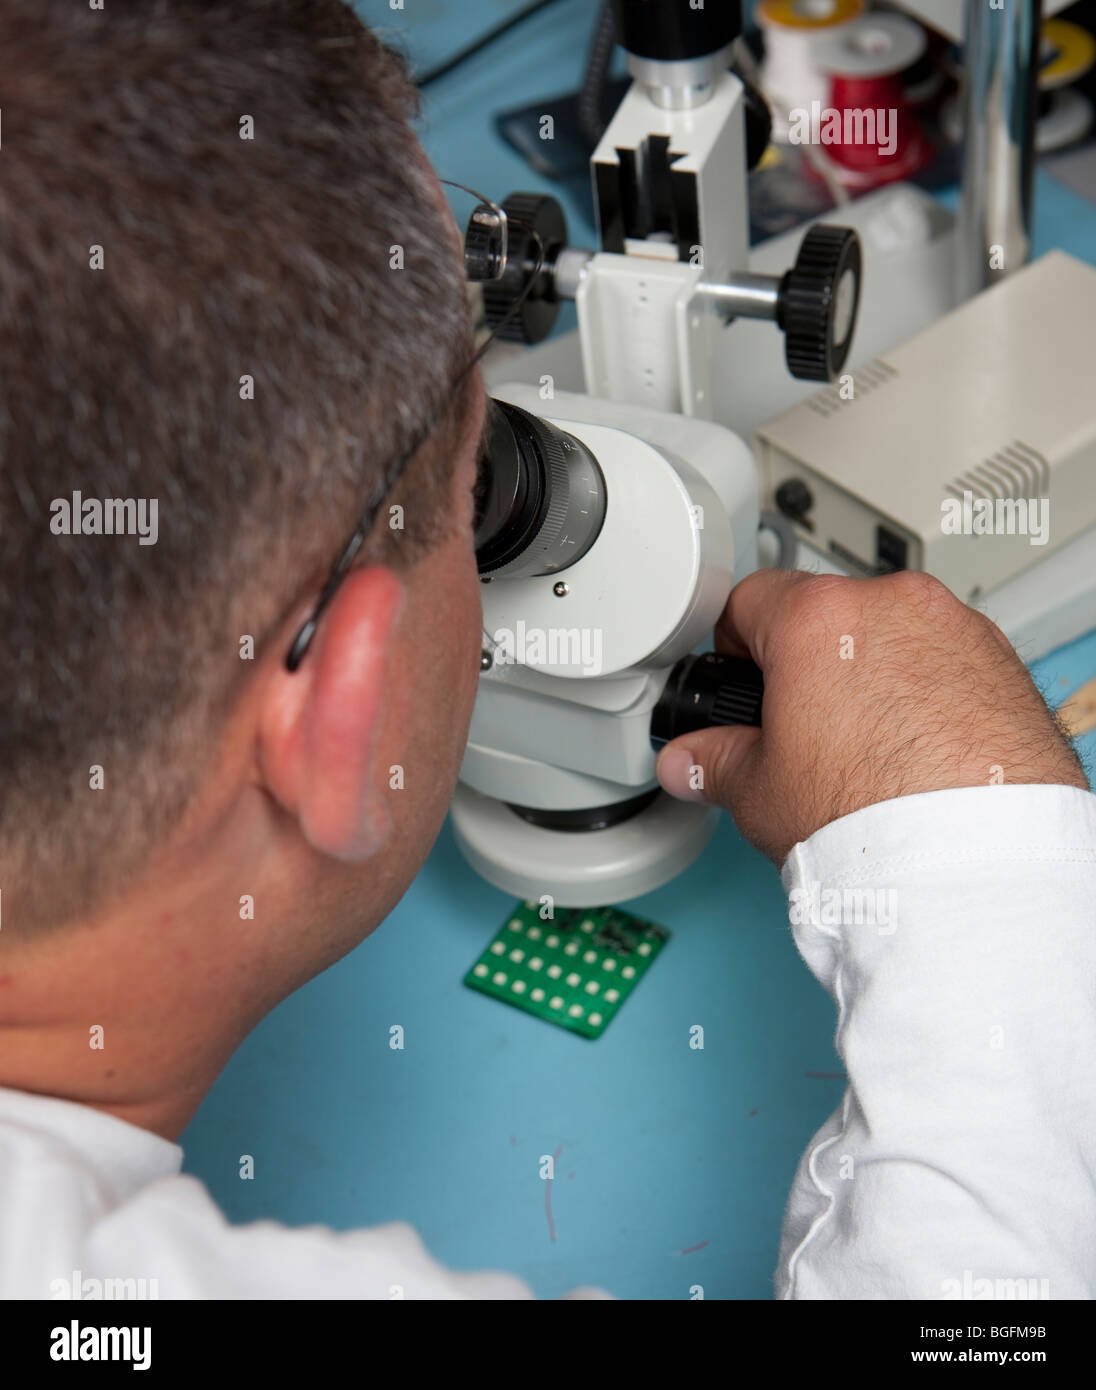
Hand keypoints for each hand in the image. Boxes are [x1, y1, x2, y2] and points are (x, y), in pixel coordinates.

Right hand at [655, 569, 1088, 863]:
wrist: (973, 857)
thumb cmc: (877, 816)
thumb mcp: (760, 792)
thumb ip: (715, 761)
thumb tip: (692, 760)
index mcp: (817, 617)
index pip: (749, 601)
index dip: (734, 648)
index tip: (741, 682)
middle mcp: (892, 604)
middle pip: (826, 615)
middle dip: (809, 666)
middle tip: (802, 732)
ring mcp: (955, 627)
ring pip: (891, 636)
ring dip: (873, 676)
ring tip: (868, 751)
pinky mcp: (1004, 662)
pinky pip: (948, 662)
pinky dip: (930, 694)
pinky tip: (919, 754)